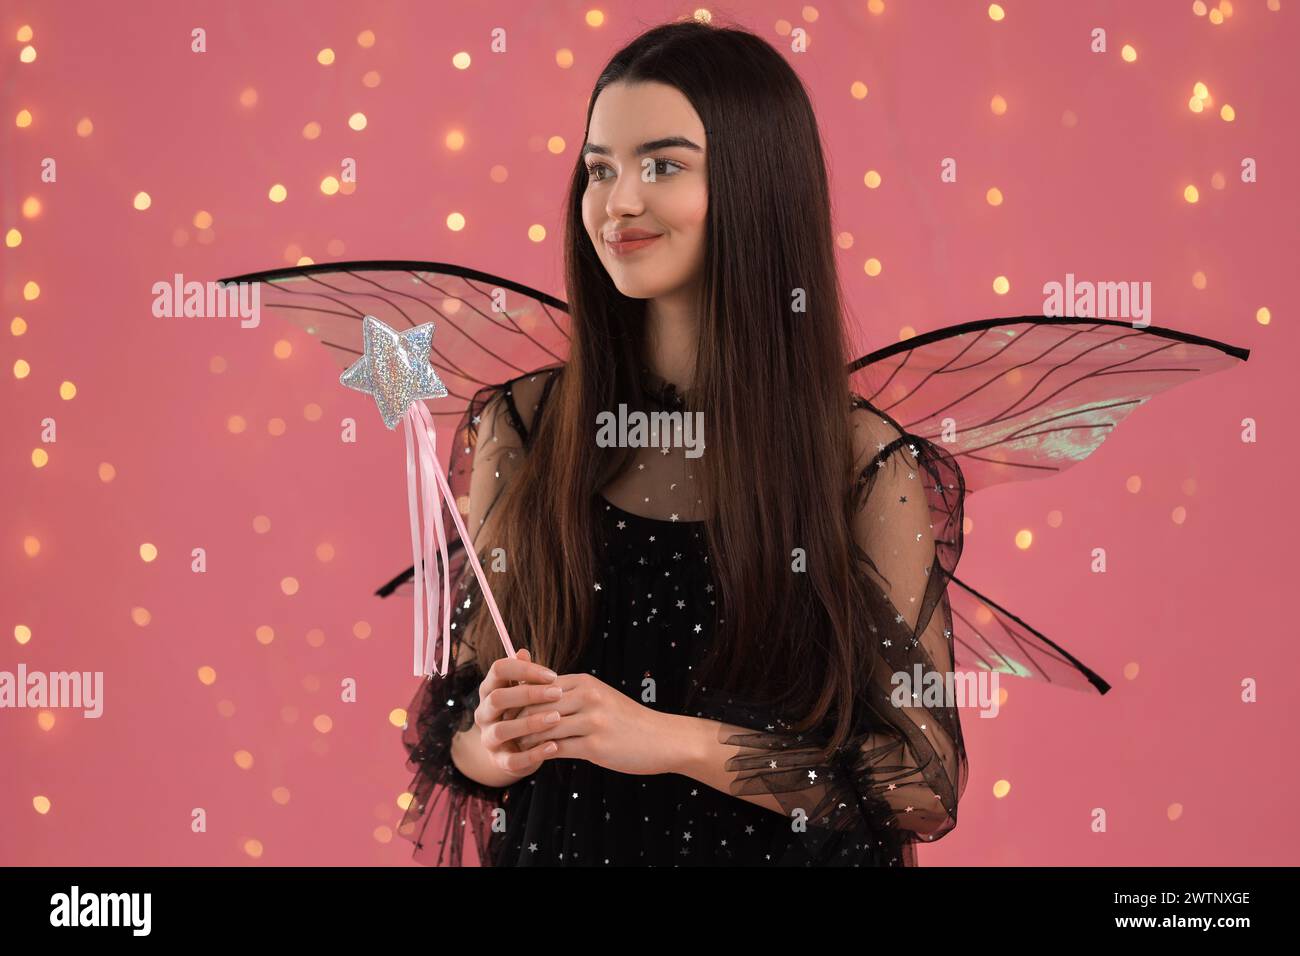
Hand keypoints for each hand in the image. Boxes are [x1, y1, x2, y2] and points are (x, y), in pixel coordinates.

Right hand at [472, 648, 566, 781]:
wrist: (517, 750)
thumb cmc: (524, 712)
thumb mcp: (524, 691)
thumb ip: (524, 675)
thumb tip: (522, 651)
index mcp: (489, 690)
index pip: (498, 670)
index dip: (524, 669)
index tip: (552, 675)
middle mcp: (483, 713)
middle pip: (498, 698)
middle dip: (528, 694)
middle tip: (557, 693)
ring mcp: (488, 738)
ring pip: (502, 729)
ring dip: (530, 723)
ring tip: (557, 718)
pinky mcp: (498, 761)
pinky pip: (512, 759)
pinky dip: (534, 753)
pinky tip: (554, 746)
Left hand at [512, 672, 683, 775]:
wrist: (663, 739)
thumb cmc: (627, 720)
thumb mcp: (600, 696)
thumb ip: (572, 693)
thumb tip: (538, 696)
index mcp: (586, 682)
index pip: (540, 687)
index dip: (521, 700)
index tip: (507, 713)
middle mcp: (587, 697)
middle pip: (537, 706)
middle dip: (518, 720)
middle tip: (503, 732)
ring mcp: (592, 721)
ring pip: (544, 728)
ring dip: (526, 739)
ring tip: (515, 747)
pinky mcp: (595, 746)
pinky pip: (557, 749)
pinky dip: (542, 754)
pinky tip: (536, 759)